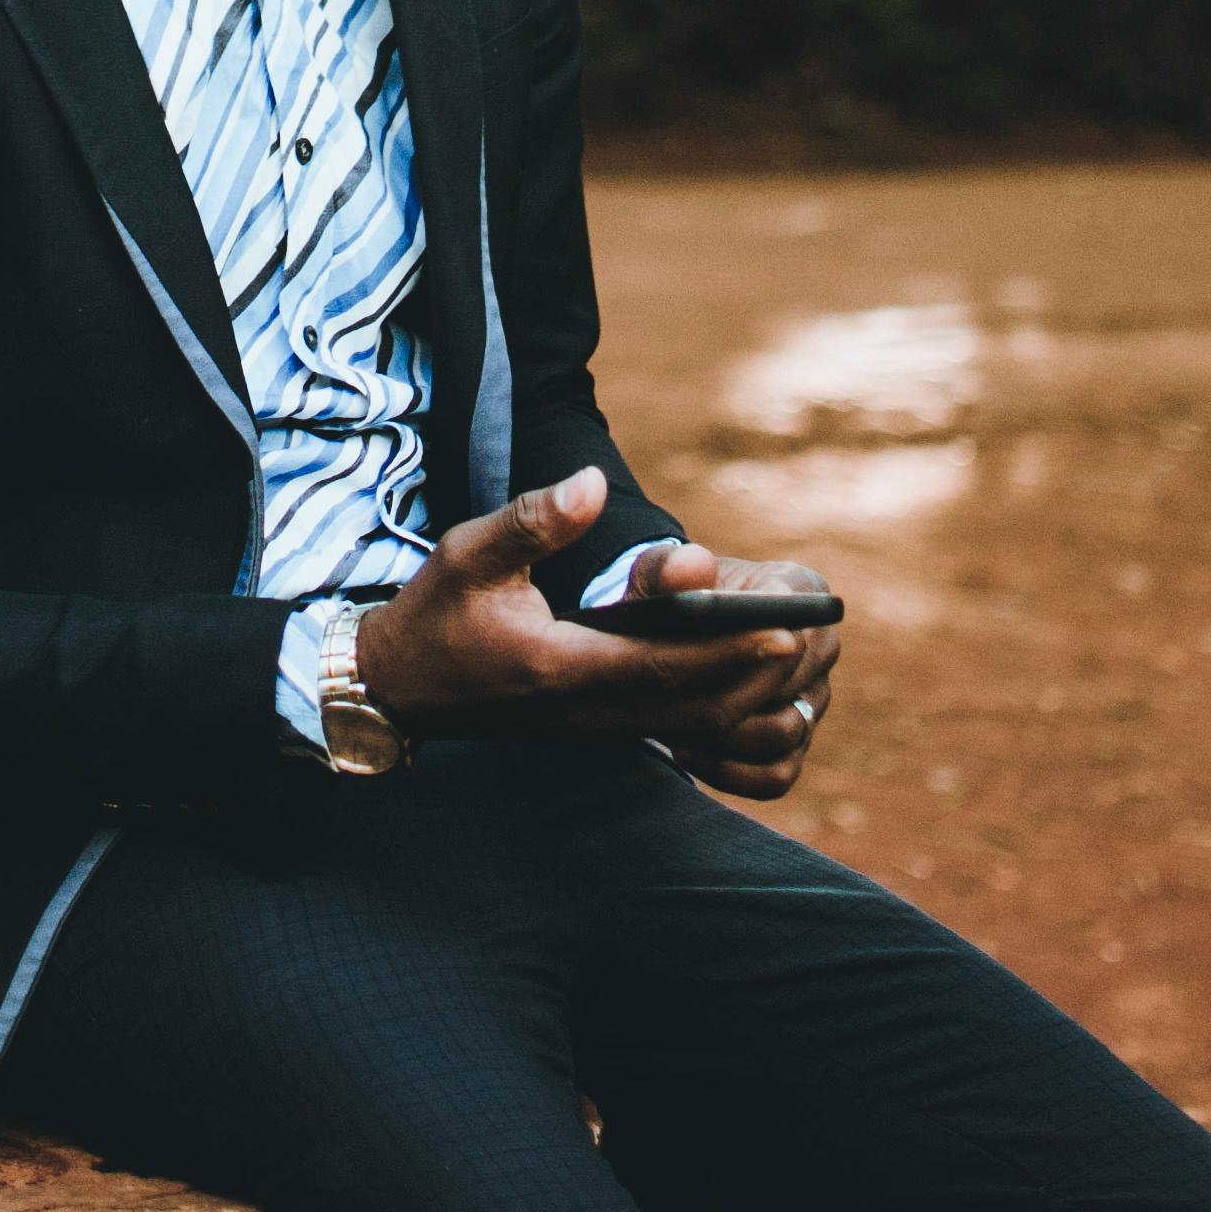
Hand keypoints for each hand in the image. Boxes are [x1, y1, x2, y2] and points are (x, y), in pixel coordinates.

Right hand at [351, 470, 833, 771]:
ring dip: (744, 697)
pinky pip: (671, 728)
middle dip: (757, 677)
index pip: (665, 665)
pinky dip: (716, 710)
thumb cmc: (436, 615)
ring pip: (688, 725)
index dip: (730, 653)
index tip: (787, 632)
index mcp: (563, 667)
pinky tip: (746, 683)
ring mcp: (594, 728)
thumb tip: (592, 481)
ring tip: (792, 659)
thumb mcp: (470, 553)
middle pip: (694, 706)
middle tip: (812, 640)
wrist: (398, 689)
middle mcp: (587, 710)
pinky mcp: (595, 729)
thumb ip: (534, 521)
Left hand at [614, 535, 840, 801]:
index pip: (789, 628)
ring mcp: (814, 699)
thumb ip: (667, 568)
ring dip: (725, 738)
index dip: (739, 651)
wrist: (670, 638)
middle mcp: (821, 646)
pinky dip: (729, 771)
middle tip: (671, 705)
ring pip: (782, 734)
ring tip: (673, 727)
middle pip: (788, 687)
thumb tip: (694, 566)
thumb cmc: (669, 600)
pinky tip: (687, 752)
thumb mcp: (657, 578)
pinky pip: (775, 775)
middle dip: (726, 698)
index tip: (685, 661)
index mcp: (801, 589)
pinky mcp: (798, 744)